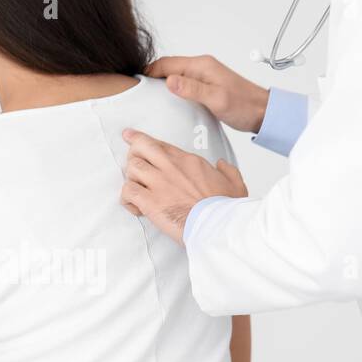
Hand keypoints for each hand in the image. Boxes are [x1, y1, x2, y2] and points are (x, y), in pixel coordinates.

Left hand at [120, 129, 247, 243]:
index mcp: (187, 161)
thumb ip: (227, 170)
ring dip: (131, 179)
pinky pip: (127, 192)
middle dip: (132, 153)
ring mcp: (158, 183)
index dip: (140, 139)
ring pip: (132, 168)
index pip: (158, 144)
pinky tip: (135, 207)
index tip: (130, 136)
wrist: (217, 225)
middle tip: (131, 162)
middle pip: (140, 148)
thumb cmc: (225, 207)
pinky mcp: (149, 201)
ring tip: (138, 190)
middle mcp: (170, 167)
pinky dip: (127, 200)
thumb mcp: (234, 183)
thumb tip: (222, 164)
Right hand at [146, 55, 269, 132]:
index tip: (136, 84)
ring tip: (150, 98)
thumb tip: (169, 80)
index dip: (150, 72)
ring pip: (176, 76)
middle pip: (169, 67)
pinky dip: (174, 90)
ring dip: (163, 84)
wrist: (262, 112)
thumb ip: (192, 89)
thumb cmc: (243, 105)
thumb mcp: (216, 99)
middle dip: (153, 78)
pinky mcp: (206, 86)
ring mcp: (204, 76)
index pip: (167, 63)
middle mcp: (201, 67)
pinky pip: (184, 84)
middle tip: (139, 93)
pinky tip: (170, 102)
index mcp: (202, 65)